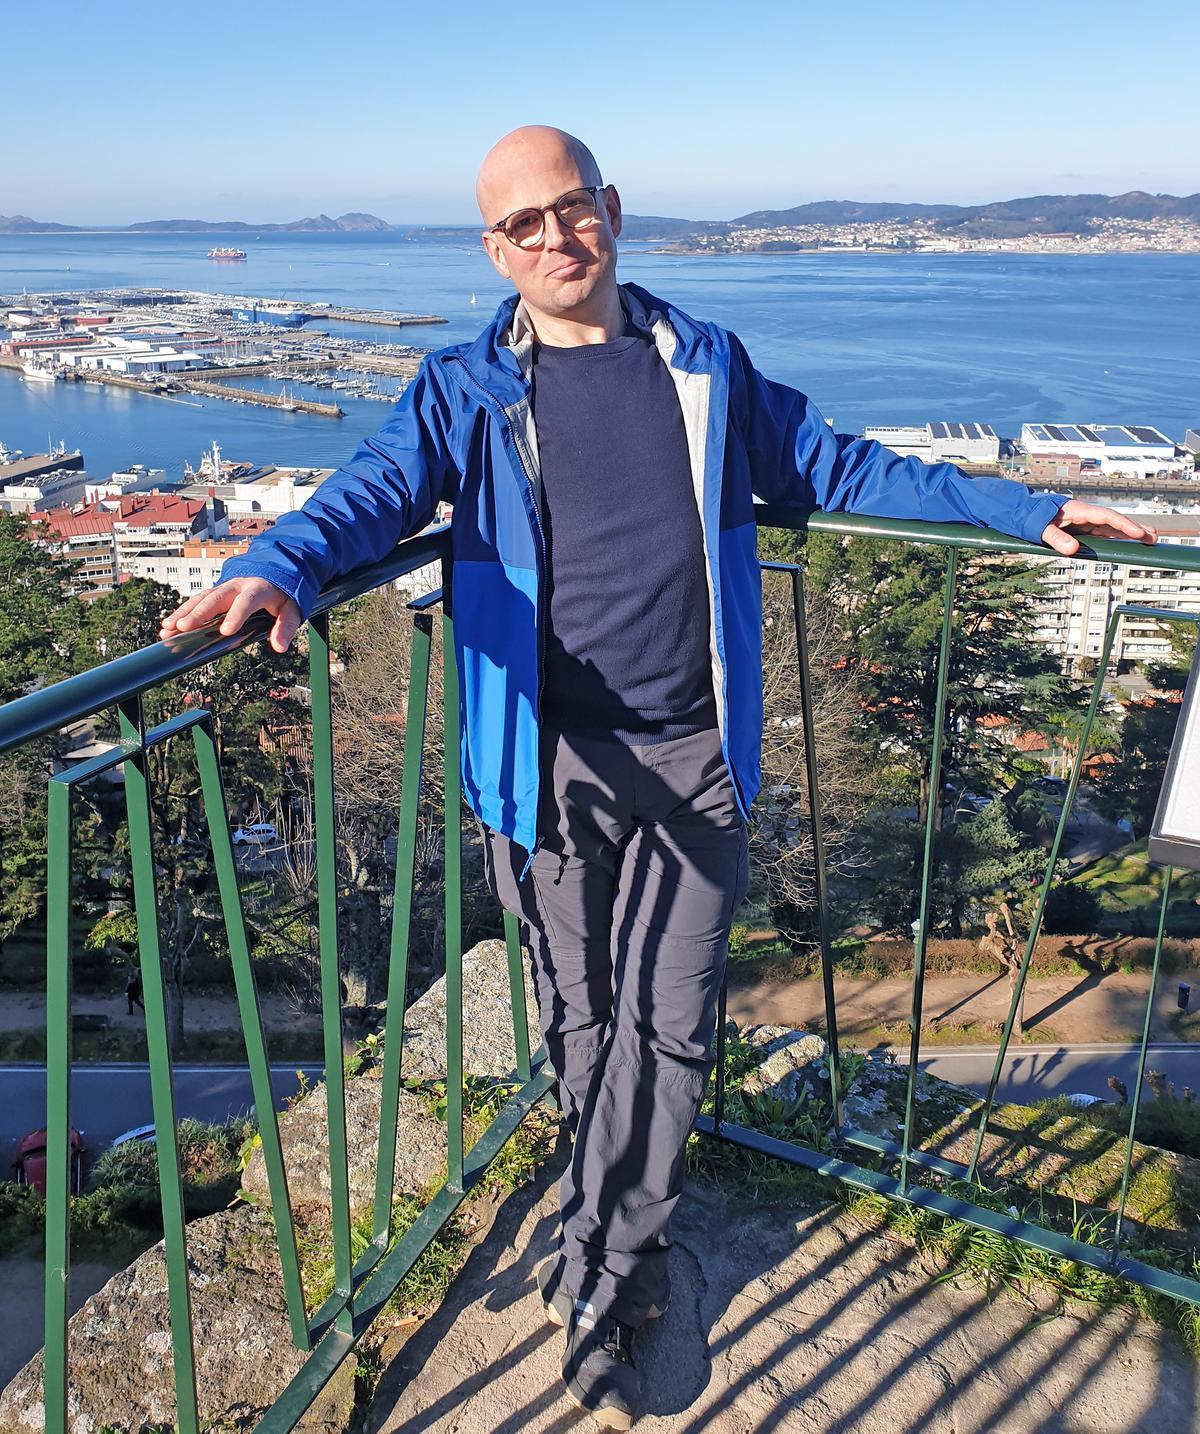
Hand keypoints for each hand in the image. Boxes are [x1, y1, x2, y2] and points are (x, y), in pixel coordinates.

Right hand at [158, 577, 301, 653]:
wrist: (273, 571)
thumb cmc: (281, 593)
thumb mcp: (291, 609)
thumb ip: (285, 627)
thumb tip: (280, 646)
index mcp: (257, 589)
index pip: (245, 602)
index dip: (235, 616)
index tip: (225, 631)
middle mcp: (236, 586)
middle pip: (215, 599)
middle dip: (198, 614)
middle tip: (182, 628)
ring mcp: (222, 588)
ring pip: (200, 599)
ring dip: (183, 614)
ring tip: (167, 629)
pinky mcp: (214, 593)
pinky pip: (195, 602)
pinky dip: (181, 613)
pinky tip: (167, 626)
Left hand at [1040, 500, 1156, 556]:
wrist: (1022, 511)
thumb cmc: (1031, 518)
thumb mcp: (1040, 529)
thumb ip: (1056, 538)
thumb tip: (1073, 549)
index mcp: (1079, 511)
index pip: (1107, 517)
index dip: (1123, 525)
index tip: (1138, 533)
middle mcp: (1085, 515)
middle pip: (1115, 521)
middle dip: (1135, 529)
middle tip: (1154, 538)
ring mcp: (1085, 522)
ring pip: (1112, 527)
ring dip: (1129, 533)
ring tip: (1149, 540)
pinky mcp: (1081, 528)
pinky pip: (1103, 532)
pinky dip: (1117, 536)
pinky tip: (1128, 542)